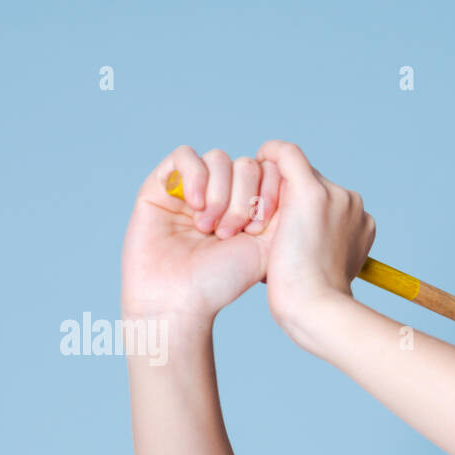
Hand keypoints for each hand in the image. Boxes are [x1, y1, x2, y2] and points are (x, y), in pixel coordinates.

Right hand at [121, 145, 281, 325]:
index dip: (269, 192)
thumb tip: (292, 175)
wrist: (178, 300)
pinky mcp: (162, 183)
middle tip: (231, 233)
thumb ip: (283, 210)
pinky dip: (195, 176)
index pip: (269, 172)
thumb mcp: (267, 246)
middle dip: (243, 199)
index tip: (260, 228)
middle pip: (246, 164)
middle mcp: (222, 194)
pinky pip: (184, 154)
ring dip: (220, 194)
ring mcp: (192, 187)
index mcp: (249, 207)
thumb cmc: (222, 280)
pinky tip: (195, 205)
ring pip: (218, 158)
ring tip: (210, 228)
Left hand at [250, 140, 375, 340]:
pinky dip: (267, 156)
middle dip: (286, 197)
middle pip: (312, 184)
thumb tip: (298, 249)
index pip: (326, 202)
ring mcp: (335, 196)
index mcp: (360, 225)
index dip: (301, 210)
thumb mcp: (321, 274)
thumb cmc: (313, 303)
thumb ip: (316, 251)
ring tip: (253, 215)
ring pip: (297, 173)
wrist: (317, 308)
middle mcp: (352, 205)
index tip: (280, 226)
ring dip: (274, 188)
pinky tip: (252, 167)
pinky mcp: (312, 192)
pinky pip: (284, 154)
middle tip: (257, 221)